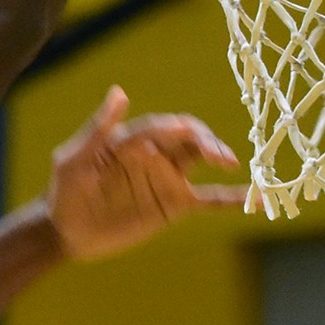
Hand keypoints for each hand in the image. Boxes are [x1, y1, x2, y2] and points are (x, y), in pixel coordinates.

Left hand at [47, 86, 246, 261]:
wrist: (66, 231)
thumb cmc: (65, 191)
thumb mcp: (75, 159)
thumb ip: (98, 129)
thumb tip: (120, 92)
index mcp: (131, 139)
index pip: (160, 128)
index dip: (174, 129)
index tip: (187, 134)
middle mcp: (154, 154)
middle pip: (188, 139)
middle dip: (206, 142)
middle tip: (219, 156)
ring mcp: (167, 178)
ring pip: (201, 161)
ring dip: (220, 157)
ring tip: (231, 164)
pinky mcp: (174, 204)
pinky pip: (208, 199)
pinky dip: (232, 198)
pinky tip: (258, 200)